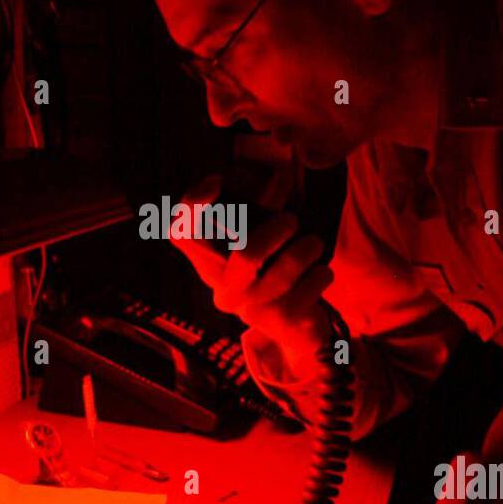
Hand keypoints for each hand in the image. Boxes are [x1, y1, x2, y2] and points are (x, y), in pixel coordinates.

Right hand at [170, 174, 333, 371]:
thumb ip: (264, 205)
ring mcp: (251, 309)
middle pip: (246, 256)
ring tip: (313, 244)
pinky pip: (306, 291)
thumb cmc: (275, 272)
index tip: (218, 181)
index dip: (193, 205)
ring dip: (305, 250)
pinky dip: (320, 275)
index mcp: (210, 264)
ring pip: (282, 273)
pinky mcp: (281, 323)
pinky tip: (321, 273)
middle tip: (291, 220)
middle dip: (276, 230)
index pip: (181, 233)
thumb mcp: (262, 238)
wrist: (296, 330)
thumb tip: (279, 173)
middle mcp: (224, 289)